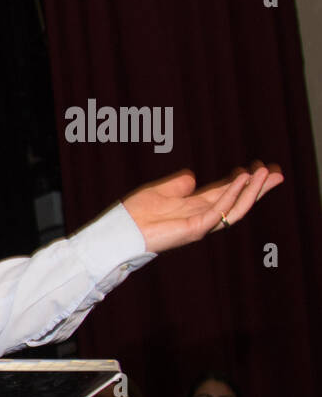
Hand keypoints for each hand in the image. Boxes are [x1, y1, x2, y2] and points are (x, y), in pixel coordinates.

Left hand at [121, 164, 282, 252]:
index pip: (225, 192)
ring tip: (266, 173)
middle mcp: (201, 216)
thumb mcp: (161, 191)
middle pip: (236, 200)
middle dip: (258, 187)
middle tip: (277, 172)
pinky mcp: (195, 228)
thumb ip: (179, 185)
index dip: (242, 181)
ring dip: (252, 190)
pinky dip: (232, 194)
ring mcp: (200, 224)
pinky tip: (242, 179)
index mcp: (194, 207)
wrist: (119, 230)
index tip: (258, 166)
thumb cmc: (134, 213)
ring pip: (235, 207)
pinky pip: (220, 210)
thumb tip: (193, 177)